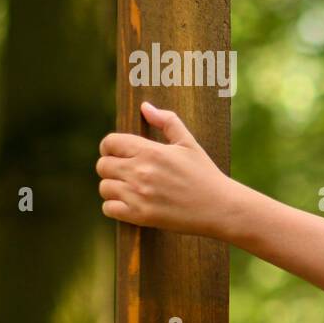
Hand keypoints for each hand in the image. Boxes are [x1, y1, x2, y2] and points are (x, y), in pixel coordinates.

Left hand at [97, 101, 237, 238]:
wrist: (220, 207)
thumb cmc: (205, 174)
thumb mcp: (189, 144)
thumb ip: (167, 121)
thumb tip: (145, 107)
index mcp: (151, 151)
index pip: (110, 143)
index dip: (110, 147)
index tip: (117, 153)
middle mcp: (141, 172)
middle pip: (103, 166)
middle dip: (112, 168)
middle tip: (126, 173)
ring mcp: (139, 195)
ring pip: (104, 187)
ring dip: (114, 188)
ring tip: (130, 189)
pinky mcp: (140, 215)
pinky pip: (109, 208)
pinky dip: (115, 207)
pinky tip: (130, 204)